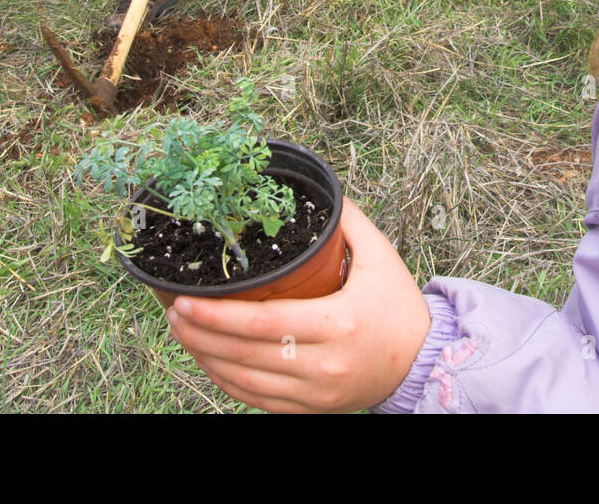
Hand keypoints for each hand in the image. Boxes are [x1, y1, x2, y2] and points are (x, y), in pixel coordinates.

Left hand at [167, 199, 432, 412]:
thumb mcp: (381, 258)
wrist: (424, 362)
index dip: (219, 315)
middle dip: (201, 334)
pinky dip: (227, 382)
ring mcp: (316, 394)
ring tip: (182, 332)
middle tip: (173, 312)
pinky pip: (256, 400)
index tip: (185, 300)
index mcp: (338, 325)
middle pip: (245, 355)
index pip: (264, 323)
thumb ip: (348, 222)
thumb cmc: (399, 307)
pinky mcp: (312, 410)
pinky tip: (209, 360)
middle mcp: (324, 366)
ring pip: (244, 381)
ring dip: (205, 358)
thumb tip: (318, 188)